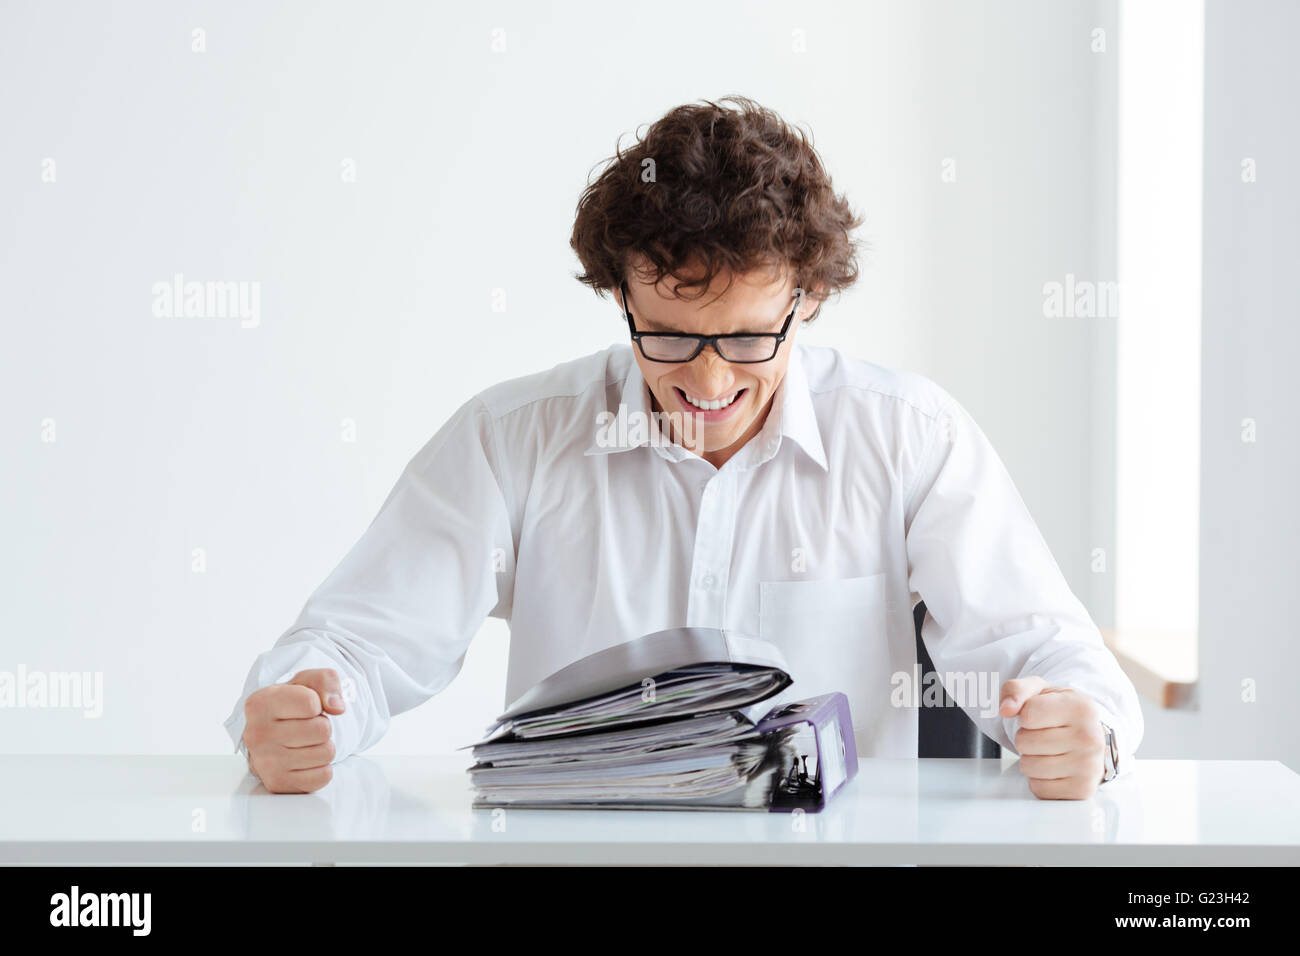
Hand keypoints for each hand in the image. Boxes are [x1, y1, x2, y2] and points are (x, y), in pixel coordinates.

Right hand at [241, 668, 345, 792]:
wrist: (277, 731)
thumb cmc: (294, 703)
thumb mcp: (308, 680)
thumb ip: (326, 681)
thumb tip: (337, 707)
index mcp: (259, 704)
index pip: (311, 703)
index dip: (318, 703)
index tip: (306, 705)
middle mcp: (256, 734)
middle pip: (322, 730)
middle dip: (323, 725)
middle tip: (307, 725)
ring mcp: (264, 763)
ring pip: (326, 753)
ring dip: (323, 746)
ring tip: (306, 741)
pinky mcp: (277, 784)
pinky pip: (323, 776)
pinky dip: (321, 767)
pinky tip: (305, 759)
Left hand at [999, 676, 1105, 799]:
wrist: (1090, 738)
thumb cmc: (1062, 713)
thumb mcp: (1040, 691)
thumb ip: (1016, 690)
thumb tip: (1005, 709)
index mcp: (1081, 708)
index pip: (1028, 714)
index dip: (1025, 715)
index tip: (1039, 715)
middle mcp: (1090, 738)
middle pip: (1025, 742)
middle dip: (1026, 738)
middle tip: (1044, 735)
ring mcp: (1089, 767)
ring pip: (1029, 766)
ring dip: (1030, 759)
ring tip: (1048, 751)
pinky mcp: (1082, 790)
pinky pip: (1038, 788)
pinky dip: (1039, 780)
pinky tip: (1054, 768)